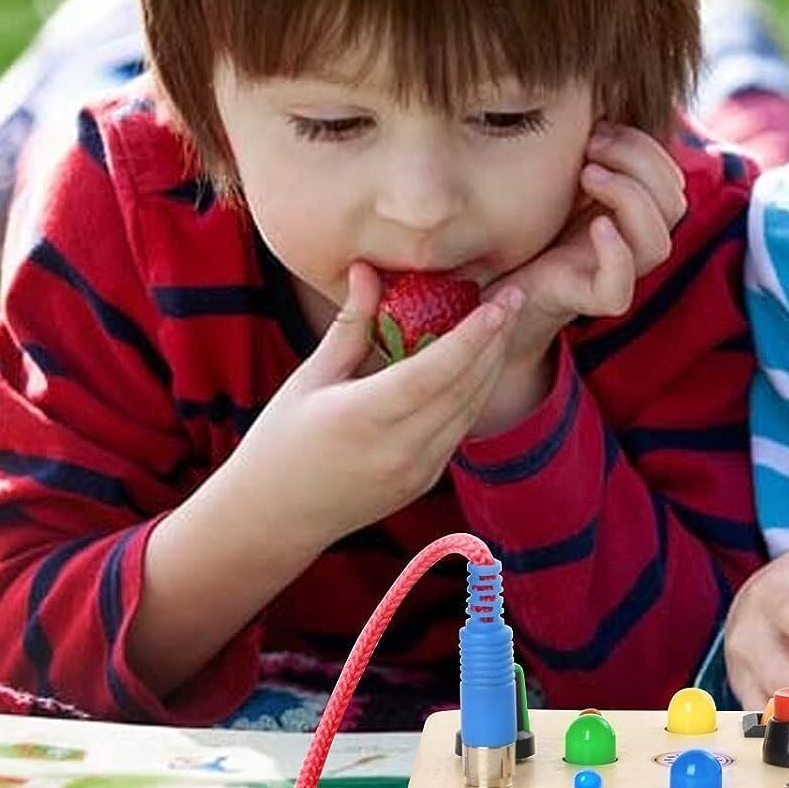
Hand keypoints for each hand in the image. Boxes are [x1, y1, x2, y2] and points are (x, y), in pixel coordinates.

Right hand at [235, 262, 524, 543]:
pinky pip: (461, 428)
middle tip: (515, 296)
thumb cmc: (281, 440)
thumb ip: (350, 325)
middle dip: (494, 340)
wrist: (274, 518)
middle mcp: (397, 448)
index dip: (472, 335)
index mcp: (361, 417)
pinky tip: (481, 361)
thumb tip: (368, 268)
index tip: (498, 301)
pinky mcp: (424, 481)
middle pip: (464, 387)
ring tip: (504, 322)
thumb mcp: (310, 377)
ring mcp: (415, 470)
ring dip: (492, 364)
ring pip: (470, 409)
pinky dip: (475, 392)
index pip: (434, 372)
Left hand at [471, 123, 686, 433]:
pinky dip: (616, 255)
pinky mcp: (587, 299)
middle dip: (639, 162)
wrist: (493, 285)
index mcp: (633, 214)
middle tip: (592, 144)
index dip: (645, 145)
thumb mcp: (560, 180)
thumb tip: (600, 96)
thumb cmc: (526, 229)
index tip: (598, 125)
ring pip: (658, 243)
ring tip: (587, 174)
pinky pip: (620, 288)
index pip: (671, 177)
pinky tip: (597, 225)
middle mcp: (632, 244)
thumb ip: (588, 150)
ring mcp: (614, 273)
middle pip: (674, 203)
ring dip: (630, 198)